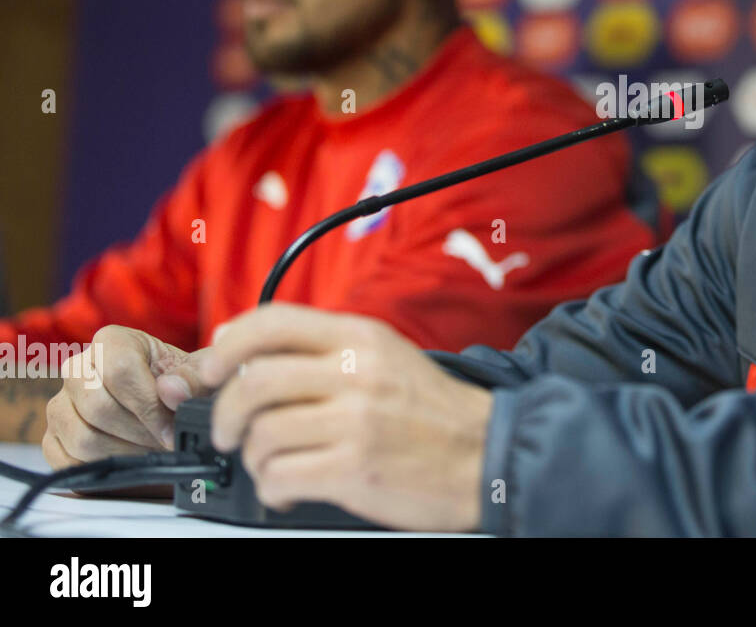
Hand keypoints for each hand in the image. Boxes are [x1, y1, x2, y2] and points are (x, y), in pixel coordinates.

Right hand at [43, 325, 213, 469]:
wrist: (169, 406)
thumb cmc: (183, 385)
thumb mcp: (201, 374)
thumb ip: (194, 378)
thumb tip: (172, 391)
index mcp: (111, 342)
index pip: (120, 370)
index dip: (149, 406)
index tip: (172, 428)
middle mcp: (77, 369)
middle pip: (99, 408)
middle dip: (140, 433)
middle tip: (166, 443)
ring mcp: (61, 405)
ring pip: (83, 439)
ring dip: (125, 453)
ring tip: (152, 450)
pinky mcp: (53, 439)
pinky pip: (67, 463)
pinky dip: (103, 470)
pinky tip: (129, 460)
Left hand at [198, 304, 492, 531]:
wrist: (488, 454)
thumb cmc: (435, 413)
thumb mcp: (387, 358)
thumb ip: (328, 353)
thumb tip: (253, 361)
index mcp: (361, 338)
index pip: (273, 322)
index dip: (228, 344)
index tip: (212, 367)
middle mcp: (355, 372)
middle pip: (253, 382)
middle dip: (226, 413)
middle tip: (228, 431)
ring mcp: (354, 421)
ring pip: (261, 434)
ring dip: (253, 456)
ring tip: (271, 464)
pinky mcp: (353, 468)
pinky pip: (279, 476)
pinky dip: (271, 487)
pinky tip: (287, 488)